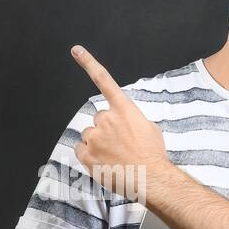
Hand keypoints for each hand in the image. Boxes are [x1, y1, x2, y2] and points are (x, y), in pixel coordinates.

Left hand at [69, 45, 169, 200]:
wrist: (150, 178)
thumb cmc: (153, 155)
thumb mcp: (149, 128)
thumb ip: (131, 119)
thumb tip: (125, 125)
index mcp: (123, 108)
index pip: (103, 80)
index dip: (88, 63)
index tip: (75, 50)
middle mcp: (106, 118)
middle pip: (98, 120)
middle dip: (105, 131)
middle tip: (120, 145)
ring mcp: (95, 136)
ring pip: (89, 136)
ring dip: (97, 144)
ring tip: (114, 157)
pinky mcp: (87, 154)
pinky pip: (80, 151)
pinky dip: (89, 157)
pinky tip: (104, 163)